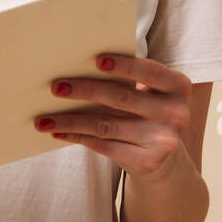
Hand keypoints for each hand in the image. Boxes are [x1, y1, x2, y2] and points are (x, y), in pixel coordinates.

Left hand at [33, 53, 193, 180]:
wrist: (163, 156)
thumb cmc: (146, 111)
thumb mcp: (148, 92)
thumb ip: (127, 81)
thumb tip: (76, 68)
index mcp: (178, 86)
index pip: (149, 72)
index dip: (124, 66)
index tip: (96, 60)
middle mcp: (176, 114)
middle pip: (122, 98)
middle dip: (85, 91)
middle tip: (56, 87)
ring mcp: (164, 140)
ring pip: (106, 126)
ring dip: (71, 121)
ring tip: (43, 118)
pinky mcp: (147, 162)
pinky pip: (104, 146)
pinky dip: (77, 137)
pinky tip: (57, 132)